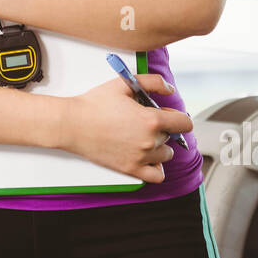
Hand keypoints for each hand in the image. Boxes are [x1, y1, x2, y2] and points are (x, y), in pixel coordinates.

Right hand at [61, 73, 193, 183]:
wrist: (72, 124)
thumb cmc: (95, 103)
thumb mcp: (124, 84)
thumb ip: (153, 82)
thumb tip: (170, 90)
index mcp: (151, 120)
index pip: (184, 123)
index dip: (177, 117)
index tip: (166, 115)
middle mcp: (150, 141)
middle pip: (172, 137)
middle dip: (163, 129)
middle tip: (143, 122)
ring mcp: (141, 157)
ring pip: (166, 154)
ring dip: (159, 146)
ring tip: (142, 138)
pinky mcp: (130, 169)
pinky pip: (157, 175)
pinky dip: (157, 167)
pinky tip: (147, 157)